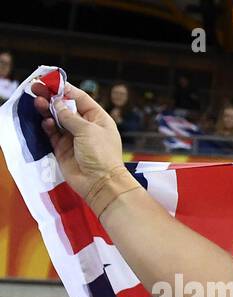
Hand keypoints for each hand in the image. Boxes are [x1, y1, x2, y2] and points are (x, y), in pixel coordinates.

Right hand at [31, 79, 126, 198]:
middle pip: (66, 108)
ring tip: (39, 103)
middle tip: (36, 89)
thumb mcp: (87, 130)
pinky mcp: (63, 149)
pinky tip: (46, 122)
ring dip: (48, 111)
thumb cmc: (101, 154)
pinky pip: (53, 134)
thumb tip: (57, 103)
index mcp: (98, 119)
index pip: (80, 99)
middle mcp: (86, 127)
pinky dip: (48, 127)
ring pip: (57, 120)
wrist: (101, 184)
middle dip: (52, 98)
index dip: (65, 89)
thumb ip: (69, 116)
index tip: (50, 82)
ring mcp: (74, 138)